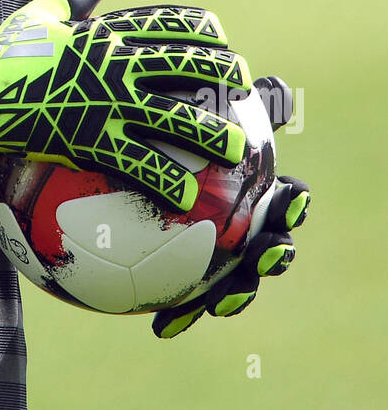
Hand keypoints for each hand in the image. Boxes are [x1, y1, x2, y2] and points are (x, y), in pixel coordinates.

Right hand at [0, 0, 251, 210]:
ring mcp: (109, 103)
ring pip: (174, 118)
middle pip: (186, 66)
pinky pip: (138, 162)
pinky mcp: (94, 140)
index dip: (198, 29)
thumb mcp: (39, 15)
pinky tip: (187, 196)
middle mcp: (117, 65)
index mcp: (106, 34)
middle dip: (223, 73)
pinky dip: (165, 179)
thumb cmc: (4, 54)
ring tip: (237, 148)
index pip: (165, 24)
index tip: (220, 35)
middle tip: (245, 84)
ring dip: (210, 133)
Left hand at [152, 77, 309, 336]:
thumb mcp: (186, 116)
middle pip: (269, 245)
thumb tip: (267, 83)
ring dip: (235, 296)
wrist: (117, 177)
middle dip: (273, 256)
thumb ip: (220, 103)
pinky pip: (184, 303)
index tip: (289, 200)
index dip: (293, 203)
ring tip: (221, 302)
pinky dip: (178, 316)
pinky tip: (162, 327)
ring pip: (235, 283)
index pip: (283, 196)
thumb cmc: (163, 139)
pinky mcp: (183, 284)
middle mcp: (244, 229)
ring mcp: (217, 260)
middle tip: (263, 256)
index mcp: (253, 192)